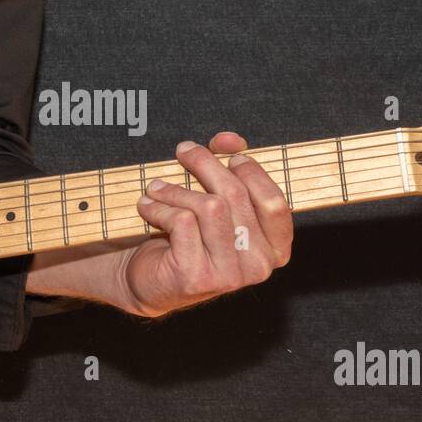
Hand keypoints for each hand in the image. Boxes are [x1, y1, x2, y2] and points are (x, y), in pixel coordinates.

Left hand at [120, 132, 293, 316]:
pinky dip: (160, 208)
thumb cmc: (188, 238)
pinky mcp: (197, 277)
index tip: (228, 154)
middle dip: (206, 164)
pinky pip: (183, 221)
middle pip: (236, 196)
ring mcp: (230, 275)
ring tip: (157, 187)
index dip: (252, 171)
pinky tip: (148, 207)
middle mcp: (258, 266)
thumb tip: (231, 139)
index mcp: (274, 250)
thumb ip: (231, 169)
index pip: (274, 202)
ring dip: (176, 189)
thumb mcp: (216, 203)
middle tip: (184, 151)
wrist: (150, 281)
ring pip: (210, 206)